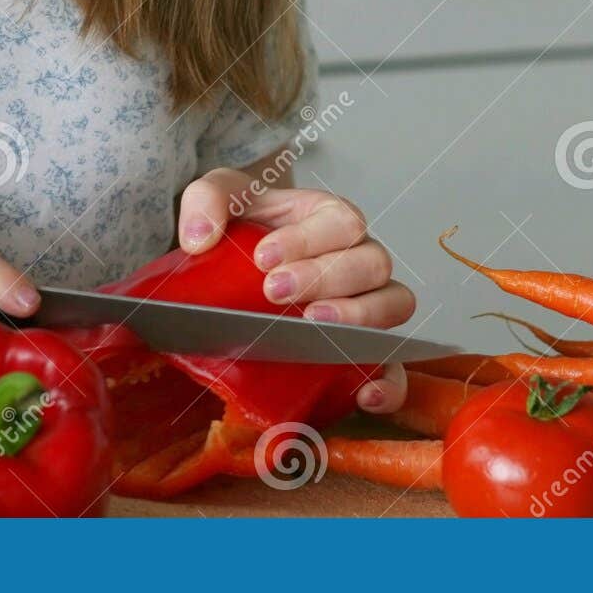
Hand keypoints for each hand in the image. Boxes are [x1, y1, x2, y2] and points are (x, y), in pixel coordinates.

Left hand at [176, 167, 415, 414]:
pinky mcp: (363, 352)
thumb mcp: (220, 198)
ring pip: (394, 304)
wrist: (239, 266)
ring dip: (358, 316)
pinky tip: (363, 394)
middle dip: (324, 277)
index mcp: (330, 218)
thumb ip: (207, 200)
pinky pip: (394, 368)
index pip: (342, 222)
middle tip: (274, 291)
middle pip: (372, 262)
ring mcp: (367, 305)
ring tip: (312, 324)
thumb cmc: (243, 228)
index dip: (307, 240)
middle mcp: (358, 259)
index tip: (262, 257)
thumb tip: (199, 240)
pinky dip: (387, 383)